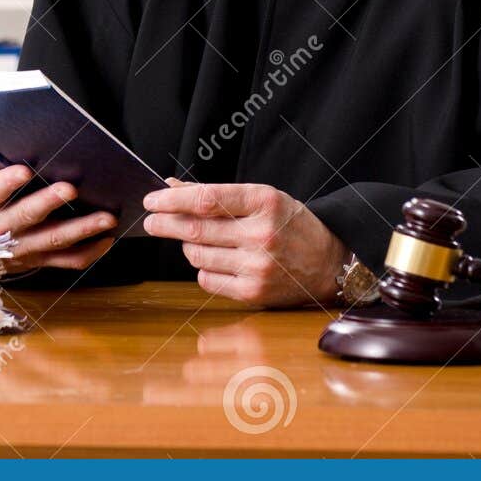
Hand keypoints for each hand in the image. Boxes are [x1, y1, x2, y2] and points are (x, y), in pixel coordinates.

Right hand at [0, 132, 116, 272]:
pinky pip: (65, 261)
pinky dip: (88, 253)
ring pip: (52, 241)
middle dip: (48, 204)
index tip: (23, 170)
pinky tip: (107, 239)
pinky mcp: (38, 260)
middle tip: (70, 188)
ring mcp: (21, 248)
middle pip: (25, 218)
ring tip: (105, 218)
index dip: (5, 184)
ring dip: (80, 230)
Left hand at [142, 181, 345, 306]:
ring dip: (188, 245)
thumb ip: (217, 194)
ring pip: (196, 255)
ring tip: (198, 239)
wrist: (329, 261)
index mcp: (265, 202)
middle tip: (151, 220)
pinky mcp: (253, 292)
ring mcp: (258, 267)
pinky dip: (203, 268)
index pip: (207, 199)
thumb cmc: (288, 223)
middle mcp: (262, 235)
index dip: (173, 199)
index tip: (152, 199)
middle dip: (165, 223)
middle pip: (195, 229)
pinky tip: (216, 260)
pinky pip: (206, 280)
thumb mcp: (261, 198)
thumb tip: (170, 187)